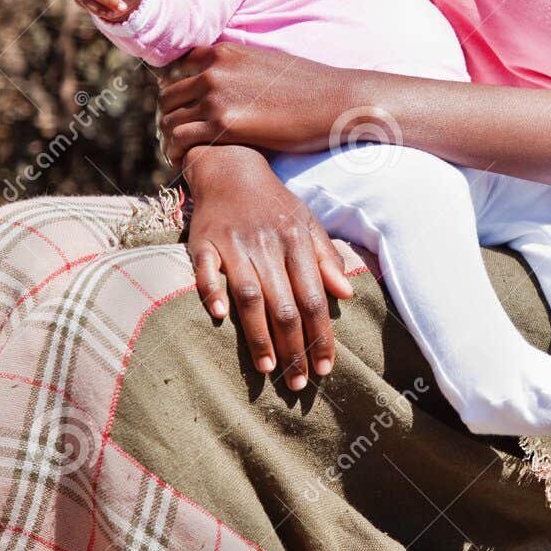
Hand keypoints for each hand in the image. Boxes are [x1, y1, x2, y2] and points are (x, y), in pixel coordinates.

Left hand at [157, 42, 368, 163]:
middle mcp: (213, 70)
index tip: (185, 112)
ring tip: (179, 155)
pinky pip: (179, 138)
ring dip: (170, 138)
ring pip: (168, 118)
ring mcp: (215, 95)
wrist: (335, 101)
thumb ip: (242, 69)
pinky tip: (184, 163)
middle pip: (168, 96)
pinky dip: (176, 152)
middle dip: (170, 118)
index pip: (178, 70)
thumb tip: (237, 83)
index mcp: (223, 52)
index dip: (179, 94)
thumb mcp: (269, 63)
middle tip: (179, 139)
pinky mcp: (222, 123)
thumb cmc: (311, 88)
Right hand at [184, 145, 352, 390]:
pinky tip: (220, 318)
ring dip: (259, 334)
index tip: (327, 368)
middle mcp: (268, 246)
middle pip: (285, 305)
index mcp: (297, 243)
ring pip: (250, 294)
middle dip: (294, 348)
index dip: (322, 335)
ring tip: (268, 369)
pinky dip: (212, 292)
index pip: (314, 299)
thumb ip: (326, 258)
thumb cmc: (274, 204)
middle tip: (298, 383)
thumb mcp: (307, 223)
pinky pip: (206, 270)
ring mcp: (234, 244)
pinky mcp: (203, 242)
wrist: (231, 166)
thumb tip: (347, 294)